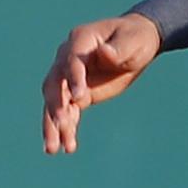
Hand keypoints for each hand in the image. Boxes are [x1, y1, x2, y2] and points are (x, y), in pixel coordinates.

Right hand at [40, 14, 160, 153]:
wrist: (134, 44)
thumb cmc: (135, 38)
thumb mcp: (132, 41)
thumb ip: (119, 48)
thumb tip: (106, 53)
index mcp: (80, 40)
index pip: (71, 61)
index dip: (74, 78)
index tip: (79, 98)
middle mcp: (68, 58)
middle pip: (54, 84)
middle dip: (55, 107)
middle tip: (61, 126)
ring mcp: (69, 77)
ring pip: (55, 102)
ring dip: (53, 125)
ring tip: (53, 149)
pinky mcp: (77, 94)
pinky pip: (68, 112)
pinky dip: (66, 129)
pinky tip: (67, 147)